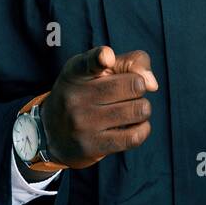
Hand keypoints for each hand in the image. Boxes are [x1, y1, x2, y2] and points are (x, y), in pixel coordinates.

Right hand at [38, 45, 157, 169]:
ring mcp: (82, 123)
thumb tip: (152, 84)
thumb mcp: (99, 70)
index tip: (106, 58)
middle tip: (128, 93)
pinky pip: (134, 136)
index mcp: (76, 72)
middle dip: (139, 88)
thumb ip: (131, 62)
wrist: (52, 132)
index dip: (101, 58)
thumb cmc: (86, 92)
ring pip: (138, 110)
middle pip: (134, 84)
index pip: (90, 62)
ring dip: (143, 109)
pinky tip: (135, 125)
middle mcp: (76, 97)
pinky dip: (143, 128)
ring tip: (131, 109)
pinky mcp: (91, 146)